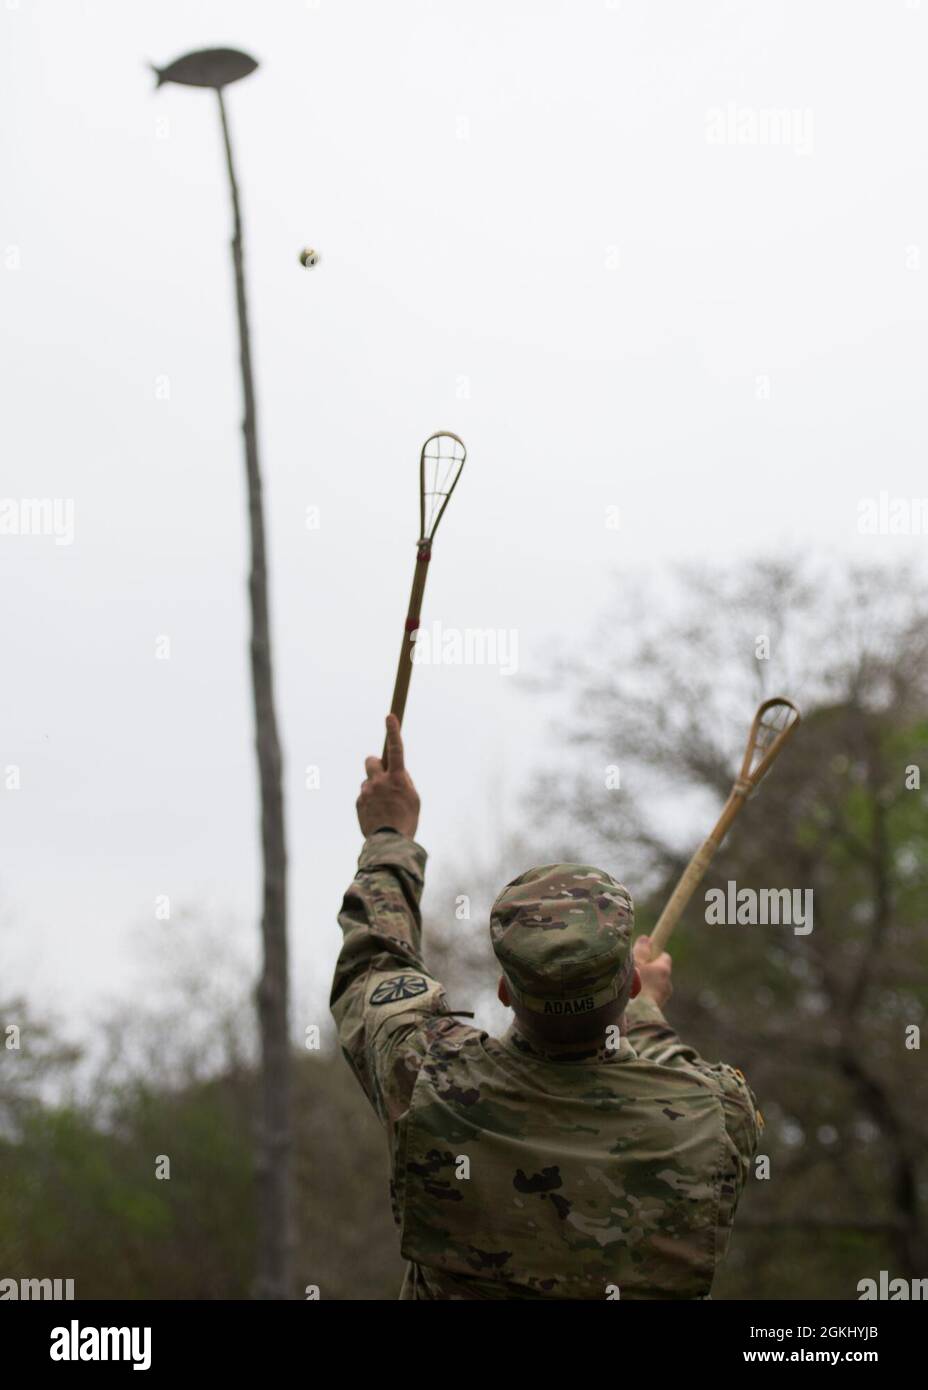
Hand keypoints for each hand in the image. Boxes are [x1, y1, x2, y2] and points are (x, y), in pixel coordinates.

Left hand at [356, 715, 420, 840]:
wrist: (389, 842)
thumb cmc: (406, 820)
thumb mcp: (413, 798)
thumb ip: (404, 781)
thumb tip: (396, 773)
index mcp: (397, 778)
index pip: (395, 748)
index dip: (393, 731)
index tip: (390, 716)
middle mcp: (380, 781)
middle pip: (371, 761)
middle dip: (375, 765)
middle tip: (382, 776)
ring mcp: (367, 791)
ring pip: (368, 782)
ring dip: (374, 788)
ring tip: (383, 807)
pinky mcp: (359, 802)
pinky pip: (364, 796)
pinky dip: (369, 802)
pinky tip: (377, 814)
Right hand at [633, 935, 672, 1008]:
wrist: (638, 1014)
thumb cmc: (636, 985)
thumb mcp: (635, 963)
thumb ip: (641, 950)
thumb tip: (646, 938)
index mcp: (663, 969)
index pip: (664, 956)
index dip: (655, 954)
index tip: (645, 955)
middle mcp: (667, 983)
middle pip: (659, 972)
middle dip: (649, 971)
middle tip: (634, 972)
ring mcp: (663, 997)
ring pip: (655, 986)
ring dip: (646, 985)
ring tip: (631, 988)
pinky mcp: (658, 1009)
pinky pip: (651, 998)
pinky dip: (644, 996)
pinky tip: (632, 999)